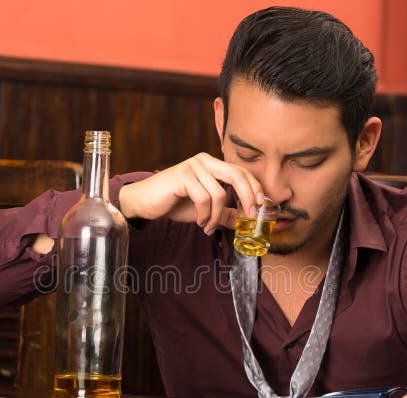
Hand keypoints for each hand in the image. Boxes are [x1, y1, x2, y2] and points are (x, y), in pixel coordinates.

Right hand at [118, 153, 263, 234]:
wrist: (145, 202)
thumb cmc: (174, 203)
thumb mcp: (205, 210)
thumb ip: (224, 213)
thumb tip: (244, 222)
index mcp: (212, 164)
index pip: (241, 172)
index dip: (254, 188)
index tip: (260, 207)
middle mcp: (204, 161)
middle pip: (237, 175)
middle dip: (247, 198)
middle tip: (249, 217)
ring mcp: (192, 166)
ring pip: (219, 194)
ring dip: (216, 216)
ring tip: (208, 227)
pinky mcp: (182, 176)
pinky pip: (203, 198)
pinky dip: (204, 215)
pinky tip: (199, 222)